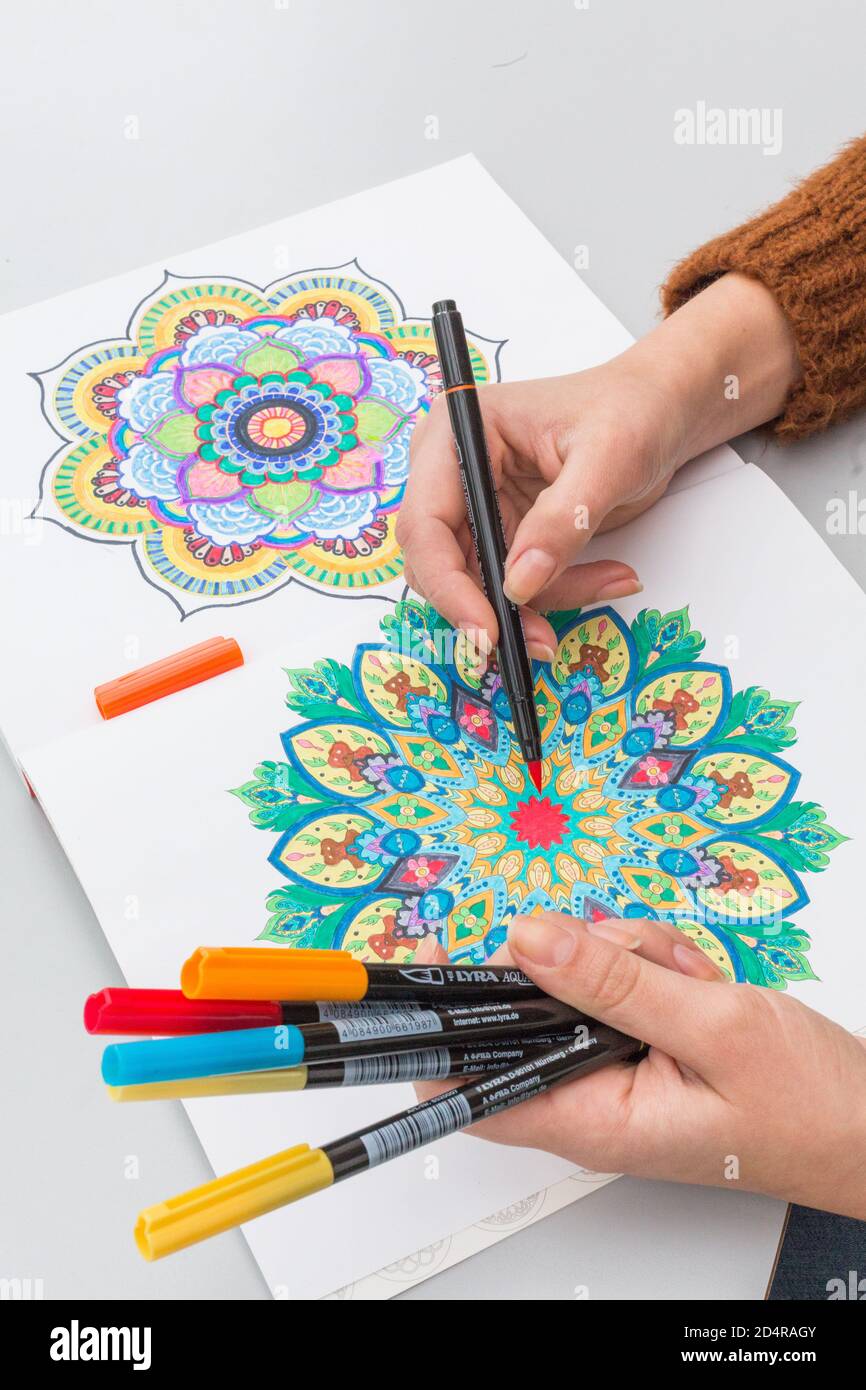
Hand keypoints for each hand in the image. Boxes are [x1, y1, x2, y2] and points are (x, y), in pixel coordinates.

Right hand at [399, 272, 801, 658]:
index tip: (487, 629)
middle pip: (439, 564)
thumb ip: (561, 520)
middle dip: (490, 606)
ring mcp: (476, 506)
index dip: (447, 583)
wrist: (659, 411)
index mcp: (456, 433)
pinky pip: (515, 587)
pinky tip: (608, 576)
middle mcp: (452, 471)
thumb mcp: (606, 458)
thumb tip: (519, 584)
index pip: (425, 523)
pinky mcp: (503, 533)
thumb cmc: (631, 409)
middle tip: (540, 640)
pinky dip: (558, 594)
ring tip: (608, 582)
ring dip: (536, 605)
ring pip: (478, 585)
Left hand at [413, 915, 865, 1217]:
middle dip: (580, 961)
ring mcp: (617, 1066)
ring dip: (631, 958)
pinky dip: (655, 964)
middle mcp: (594, 1097)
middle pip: (532, 1006)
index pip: (475, 1087)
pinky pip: (620, 980)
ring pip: (579, 978)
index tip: (429, 960)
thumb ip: (616, 981)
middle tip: (642, 962)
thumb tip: (529, 939)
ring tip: (691, 982)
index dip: (442, 1027)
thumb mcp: (716, 1026)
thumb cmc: (811, 1106)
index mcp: (595, 1119)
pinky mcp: (642, 1041)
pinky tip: (697, 983)